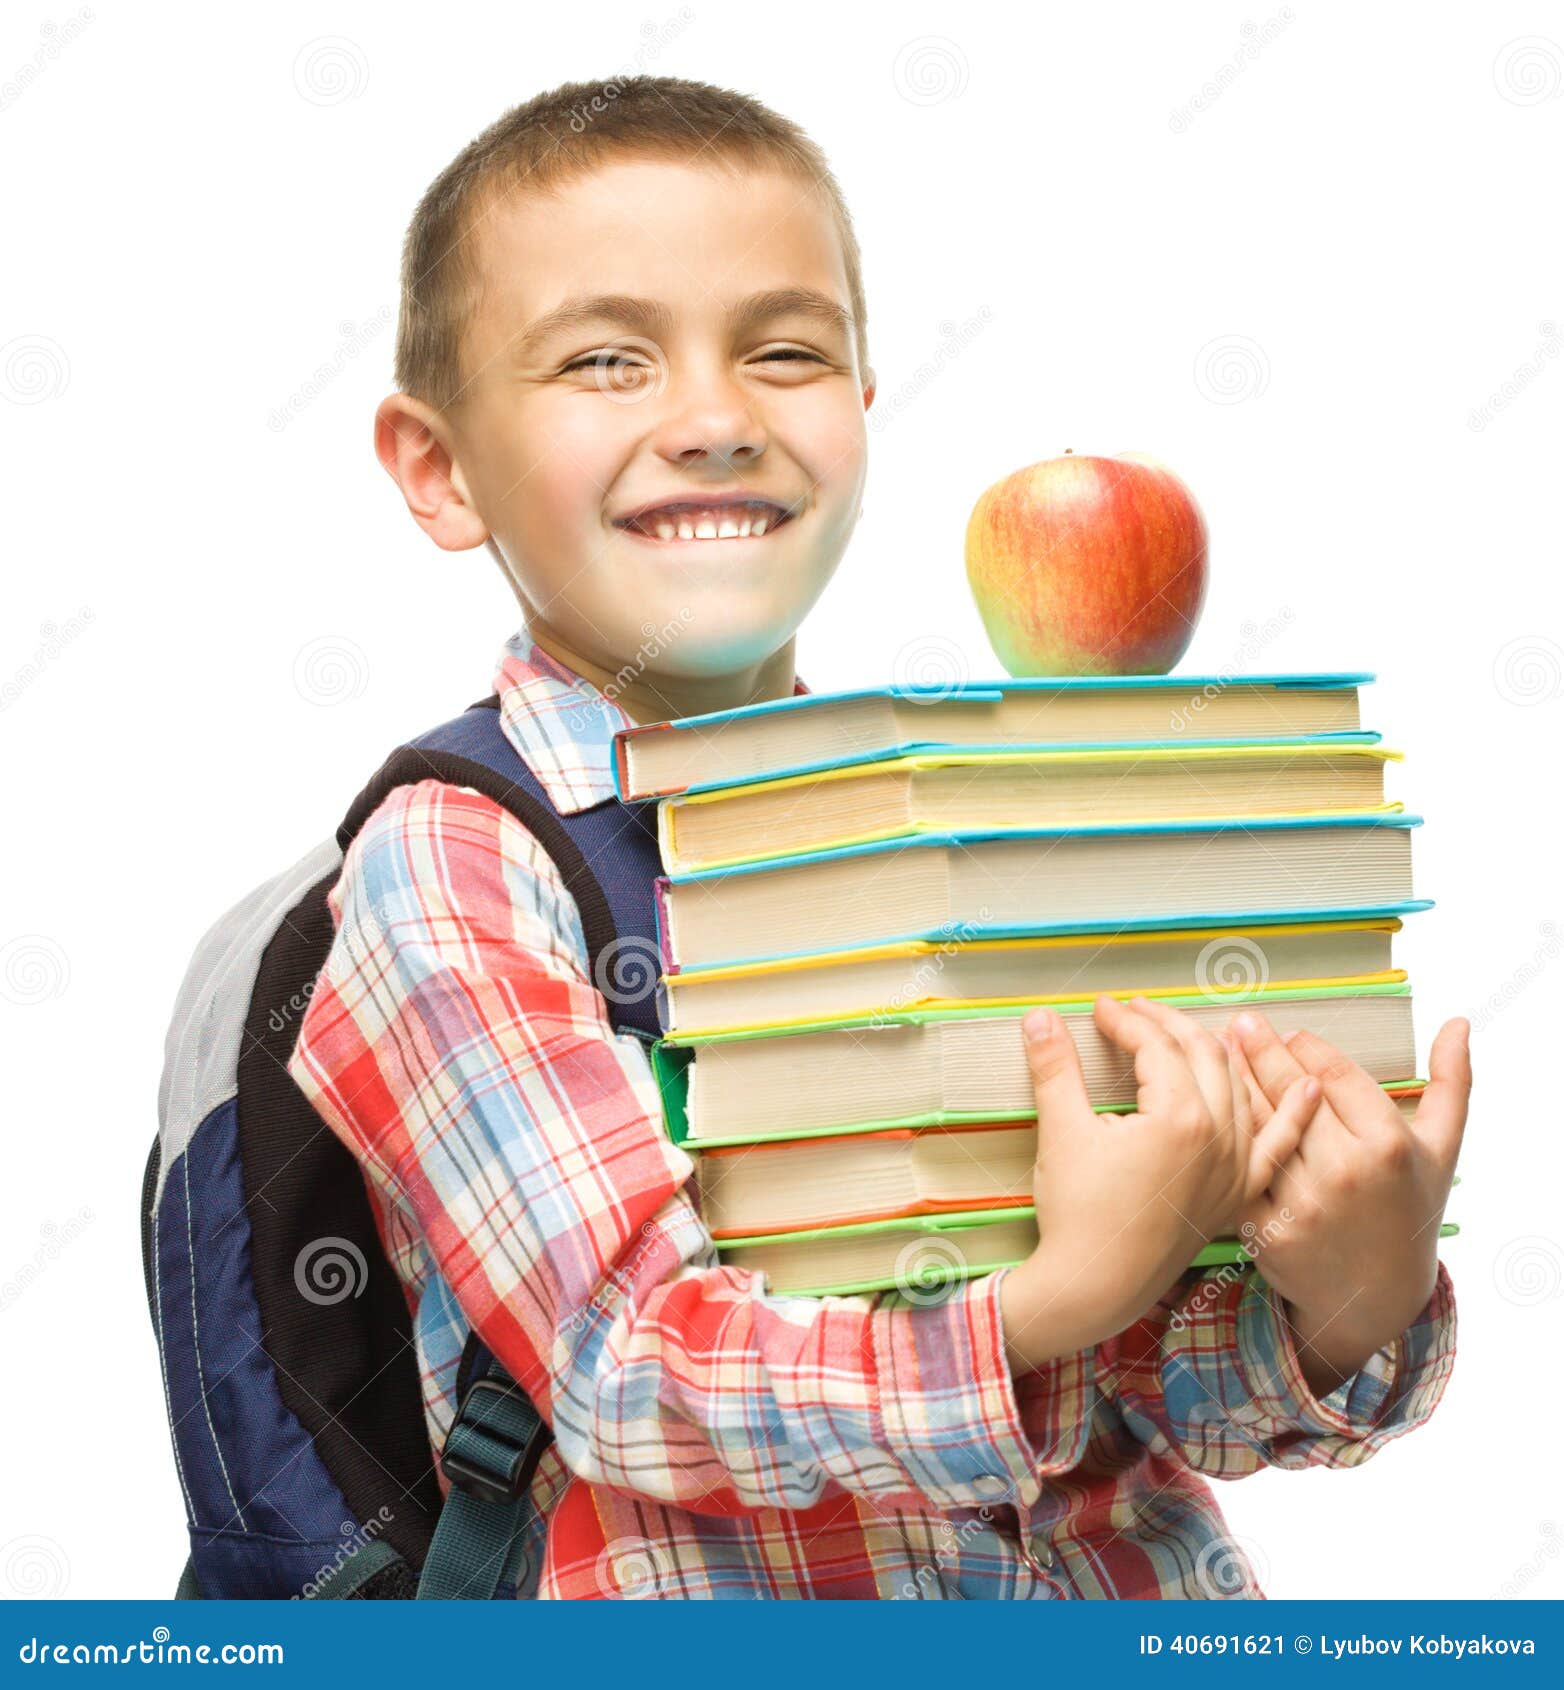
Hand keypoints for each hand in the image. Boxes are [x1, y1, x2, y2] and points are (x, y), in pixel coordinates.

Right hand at [999, 994, 1316, 1372]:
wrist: (1095, 1286)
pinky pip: (1277, 1146)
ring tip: (1193, 1031)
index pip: (1156, 1046)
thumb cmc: (1077, 1214)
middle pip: (1204, 1055)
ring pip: (1241, 1089)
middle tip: (1133, 1013)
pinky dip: (1293, 1114)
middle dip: (1167, 1025)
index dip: (1125, 1020)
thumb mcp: (1061, 1131)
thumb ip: (1055, 1067)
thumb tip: (1039, 1017)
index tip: (1100, 1009)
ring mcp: (1234, 1168)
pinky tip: (1309, 1086)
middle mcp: (1218, 1139)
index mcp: (1178, 1118)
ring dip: (1221, 1052)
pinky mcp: (1237, 1195)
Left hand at [1227, 1011, 1469, 1397]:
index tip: (1290, 1032)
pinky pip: (1237, 1168)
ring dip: (1233, 1081)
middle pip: (1292, 1093)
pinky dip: (1221, 1135)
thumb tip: (1458, 1021)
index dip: (1308, 1047)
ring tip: (1218, 1048)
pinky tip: (1209, 1106)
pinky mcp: (1266, 1229)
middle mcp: (1346, 1172)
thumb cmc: (1408, 1211)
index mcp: (1388, 1146)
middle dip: (1262, 1049)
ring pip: (1259, 1125)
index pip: (1336, 1074)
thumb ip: (1452, 1082)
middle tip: (1242, 1021)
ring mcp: (1304, 1202)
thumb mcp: (1442, 1150)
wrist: (1375, 1298)